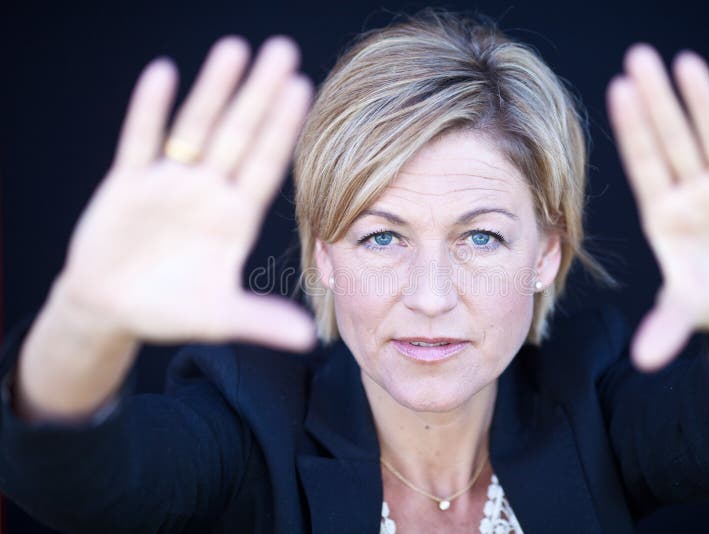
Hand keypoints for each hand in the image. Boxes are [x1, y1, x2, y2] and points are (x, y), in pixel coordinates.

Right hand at [53, 35, 315, 350]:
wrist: (112, 306)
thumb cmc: (170, 309)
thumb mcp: (218, 316)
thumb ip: (260, 320)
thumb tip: (308, 339)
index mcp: (234, 218)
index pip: (264, 165)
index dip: (282, 130)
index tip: (304, 91)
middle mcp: (207, 193)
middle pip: (238, 135)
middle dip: (258, 95)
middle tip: (282, 51)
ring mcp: (169, 184)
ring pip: (195, 129)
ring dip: (212, 91)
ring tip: (234, 50)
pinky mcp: (128, 185)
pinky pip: (140, 142)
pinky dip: (149, 111)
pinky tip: (163, 75)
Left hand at [606, 44, 708, 371]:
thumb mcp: (687, 311)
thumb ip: (666, 328)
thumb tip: (643, 360)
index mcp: (666, 215)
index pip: (646, 164)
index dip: (634, 131)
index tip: (617, 92)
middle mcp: (694, 194)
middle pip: (674, 140)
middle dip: (658, 102)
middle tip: (639, 58)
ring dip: (701, 104)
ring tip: (684, 63)